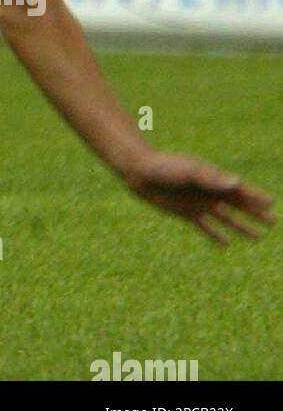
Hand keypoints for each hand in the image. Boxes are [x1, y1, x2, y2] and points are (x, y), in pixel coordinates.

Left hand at [124, 150, 274, 243]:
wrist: (141, 173)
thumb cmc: (167, 167)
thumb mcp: (191, 172)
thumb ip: (213, 180)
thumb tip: (237, 183)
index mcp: (214, 179)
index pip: (241, 190)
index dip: (256, 197)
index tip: (272, 203)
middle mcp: (210, 192)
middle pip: (238, 206)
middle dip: (255, 214)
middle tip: (273, 222)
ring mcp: (200, 204)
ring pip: (227, 219)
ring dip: (242, 228)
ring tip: (258, 237)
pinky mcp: (188, 214)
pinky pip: (206, 228)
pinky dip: (216, 235)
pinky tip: (226, 244)